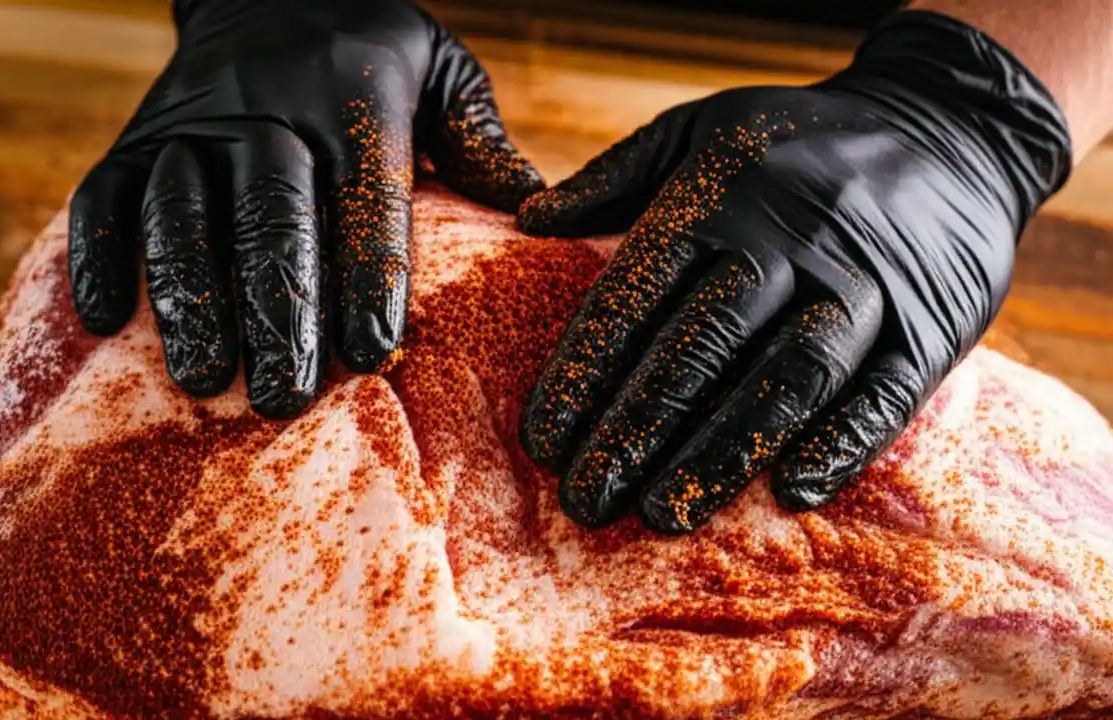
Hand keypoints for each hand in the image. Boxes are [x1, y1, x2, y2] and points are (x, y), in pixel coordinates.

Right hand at [68, 0, 541, 416]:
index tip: (372, 350)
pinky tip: (104, 317)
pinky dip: (99, 251)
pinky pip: (106, 192)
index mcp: (354, 95)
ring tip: (206, 378)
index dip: (368, 275)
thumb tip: (536, 213)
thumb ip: (479, 138)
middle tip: (285, 396)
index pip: (365, 197)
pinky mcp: (137, 134)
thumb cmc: (372, 50)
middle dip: (278, 309)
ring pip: (183, 212)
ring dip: (189, 296)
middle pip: (271, 215)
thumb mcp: (439, 68)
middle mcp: (268, 106)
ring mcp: (194, 121)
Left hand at [517, 11, 1070, 532]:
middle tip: (585, 499)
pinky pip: (884, 393)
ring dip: (720, 453)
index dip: (584, 375)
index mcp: (719, 196)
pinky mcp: (931, 325)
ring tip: (663, 515)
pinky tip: (789, 493)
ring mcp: (865, 285)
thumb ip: (615, 176)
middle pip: (699, 349)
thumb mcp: (701, 129)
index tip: (544, 442)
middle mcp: (790, 241)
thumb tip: (526, 219)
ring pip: (784, 379)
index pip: (634, 297)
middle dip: (634, 432)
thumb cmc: (798, 141)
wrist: (952, 127)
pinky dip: (840, 444)